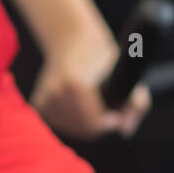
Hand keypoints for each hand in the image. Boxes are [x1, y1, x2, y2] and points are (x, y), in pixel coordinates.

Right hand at [30, 27, 150, 141]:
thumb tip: (126, 131)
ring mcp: (44, 99)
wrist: (74, 42)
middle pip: (83, 129)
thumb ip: (136, 104)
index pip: (93, 123)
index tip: (116, 116)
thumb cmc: (103, 59)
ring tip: (93, 104)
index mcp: (75, 84)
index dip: (109, 124)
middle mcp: (55, 93)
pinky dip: (70, 119)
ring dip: (84, 122)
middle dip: (99, 124)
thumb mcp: (125, 75)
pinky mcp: (37, 104)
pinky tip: (76, 104)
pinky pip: (60, 124)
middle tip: (108, 110)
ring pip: (71, 128)